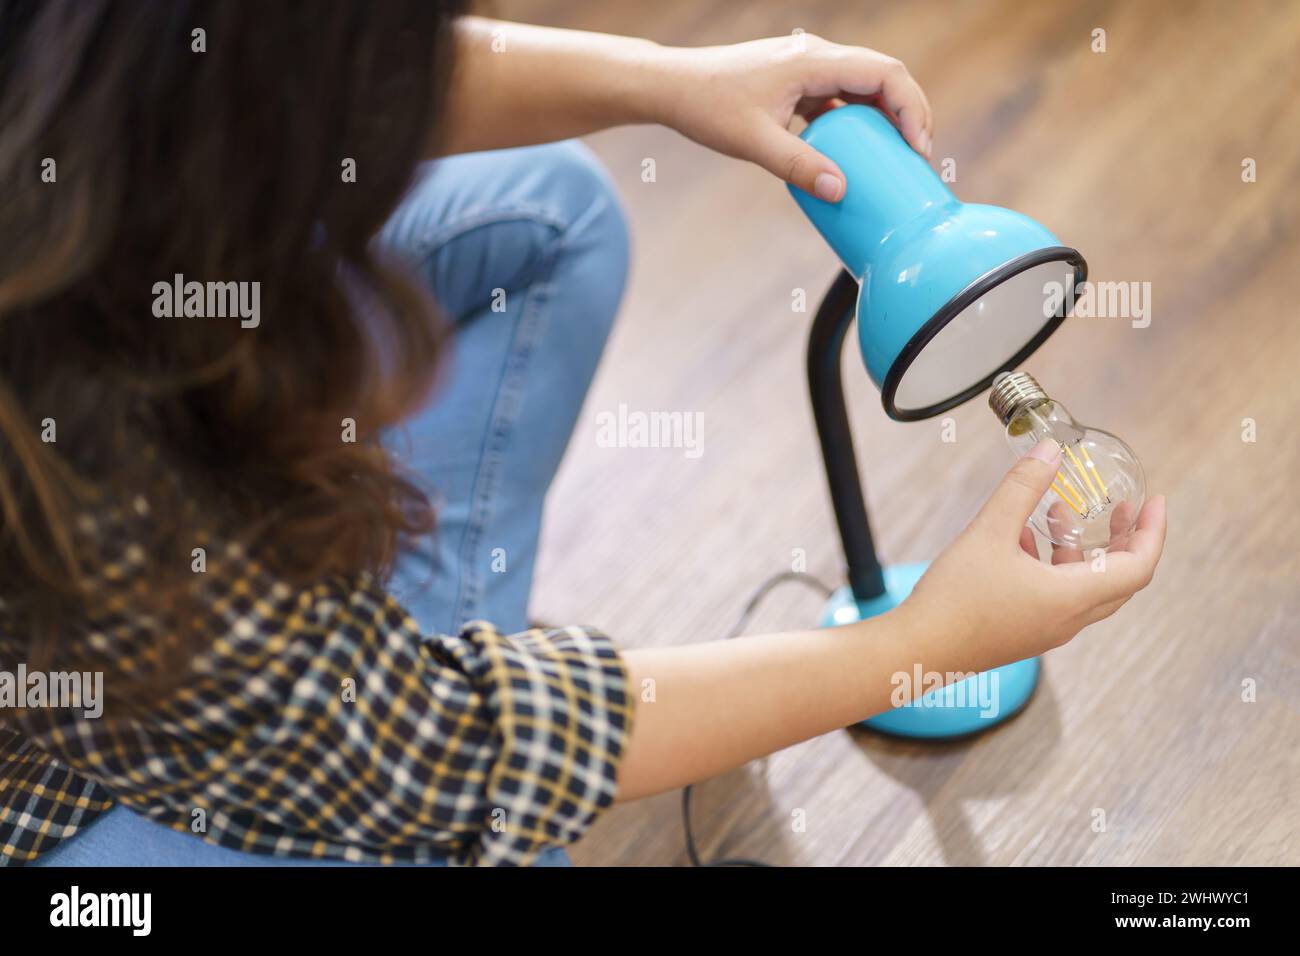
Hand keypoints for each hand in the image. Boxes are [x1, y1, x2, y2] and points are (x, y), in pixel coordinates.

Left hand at [654, 34, 932, 201]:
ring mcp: (807, 67)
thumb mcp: (754, 143)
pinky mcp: (796, 83)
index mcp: (813, 61)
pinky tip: (858, 152)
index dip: (912, 108)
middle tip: (919, 156)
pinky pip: (840, 97)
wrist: (673, 87)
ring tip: (897, 156)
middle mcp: (816, 56)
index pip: (884, 74)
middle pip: (883, 77)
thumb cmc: (708, 107)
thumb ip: (798, 166)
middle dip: (909, 114)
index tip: (918, 147)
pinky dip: (858, 121)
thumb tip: (840, 191)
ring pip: (863, 86)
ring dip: (885, 117)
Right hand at [903, 441, 1166, 667]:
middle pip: (1120, 579)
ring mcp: (1047, 629)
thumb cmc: (954, 599)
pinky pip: (1058, 596)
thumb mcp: (989, 532)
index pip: (1138, 567)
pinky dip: (1054, 566)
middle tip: (1123, 509)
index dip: (1152, 532)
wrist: (918, 649)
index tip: (1154, 502)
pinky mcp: (1026, 631)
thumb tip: (1049, 452)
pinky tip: (1022, 541)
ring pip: (1087, 587)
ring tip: (1060, 514)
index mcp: (1071, 598)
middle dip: (1125, 540)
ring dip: (1083, 550)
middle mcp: (1068, 618)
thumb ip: (1022, 488)